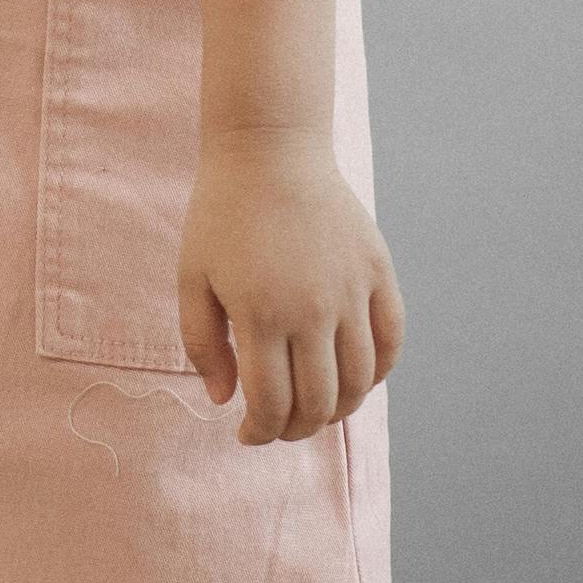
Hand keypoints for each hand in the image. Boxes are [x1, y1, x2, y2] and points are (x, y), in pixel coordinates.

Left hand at [179, 134, 402, 441]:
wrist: (270, 149)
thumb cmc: (222, 215)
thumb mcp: (191, 278)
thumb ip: (202, 345)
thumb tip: (226, 402)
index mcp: (261, 315)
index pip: (272, 405)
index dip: (260, 432)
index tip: (248, 433)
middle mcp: (313, 309)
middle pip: (318, 402)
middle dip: (296, 429)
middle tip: (280, 427)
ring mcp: (351, 290)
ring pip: (359, 381)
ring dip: (338, 409)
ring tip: (316, 409)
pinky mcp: (377, 271)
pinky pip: (391, 341)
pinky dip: (378, 373)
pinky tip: (355, 379)